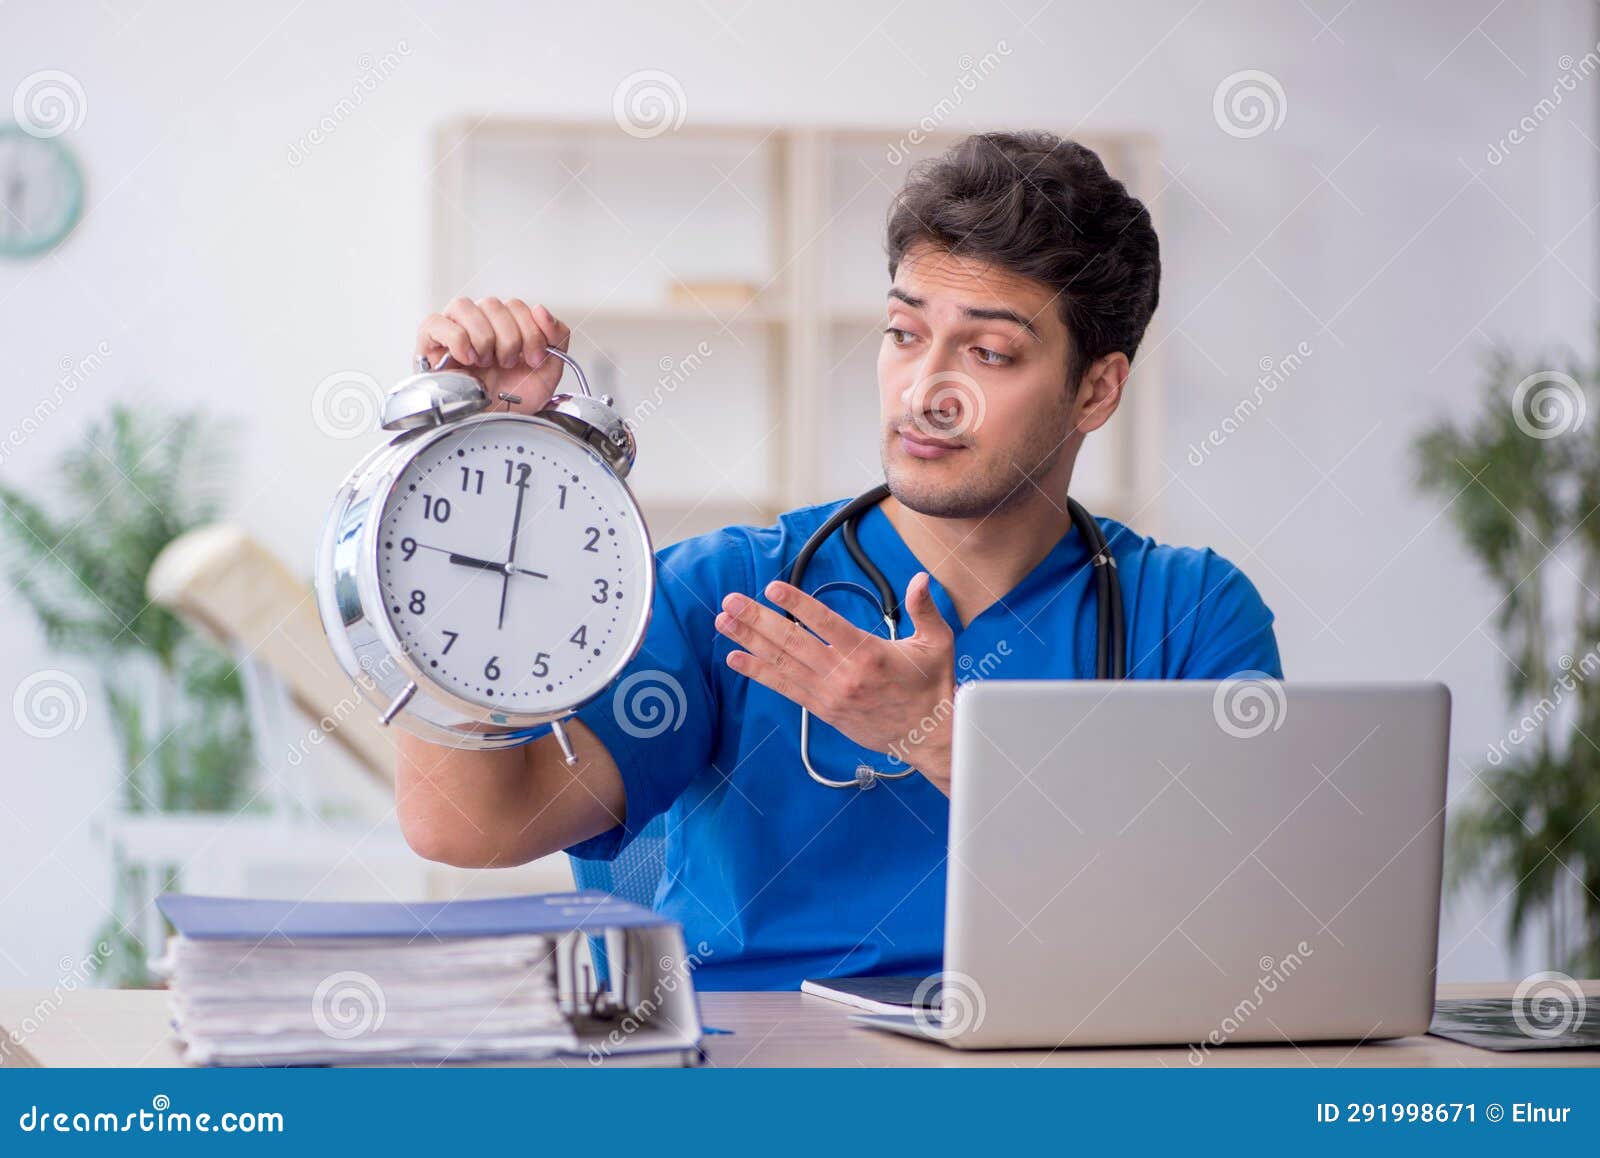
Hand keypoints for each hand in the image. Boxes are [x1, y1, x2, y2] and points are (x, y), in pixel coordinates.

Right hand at [414, 297, 570, 412]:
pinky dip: (457, 339)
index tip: (534, 359)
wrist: (489, 431)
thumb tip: (541, 310)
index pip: (516, 305)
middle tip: (509, 364)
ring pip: (465, 306)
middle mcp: (479, 325)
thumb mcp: (548, 372)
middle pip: (493, 304)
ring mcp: (453, 330)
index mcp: (505, 327)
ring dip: (484, 337)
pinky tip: (468, 360)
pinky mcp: (429, 342)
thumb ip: (557, 336)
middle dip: (509, 338)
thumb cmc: (512, 403)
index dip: (531, 329)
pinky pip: (437, 322)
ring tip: (486, 362)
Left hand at [714, 572, 958, 791]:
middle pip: (792, 642)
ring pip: (783, 664)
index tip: (773, 588)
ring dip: (750, 642)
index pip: (825, 623)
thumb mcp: (936, 642)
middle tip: (731, 602)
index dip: (797, 605)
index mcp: (868, 653)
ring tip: (724, 623)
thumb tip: (921, 578)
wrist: (929, 735)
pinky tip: (736, 660)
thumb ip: (924, 608)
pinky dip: (759, 673)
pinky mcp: (823, 709)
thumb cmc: (932, 686)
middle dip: (757, 620)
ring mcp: (830, 694)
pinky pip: (785, 688)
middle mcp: (843, 674)